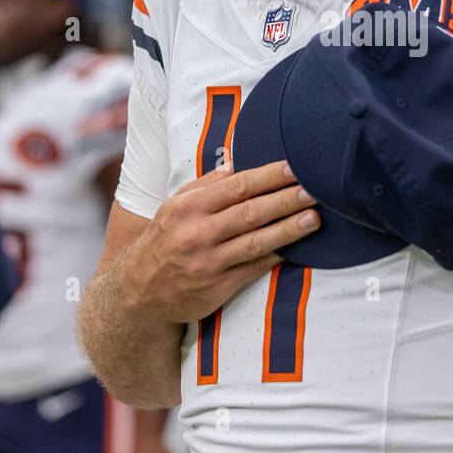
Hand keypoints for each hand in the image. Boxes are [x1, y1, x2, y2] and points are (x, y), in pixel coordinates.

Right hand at [121, 160, 320, 325]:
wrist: (138, 292)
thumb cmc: (164, 239)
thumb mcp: (175, 206)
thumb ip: (207, 185)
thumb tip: (238, 161)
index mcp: (187, 208)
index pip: (235, 186)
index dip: (268, 176)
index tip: (293, 166)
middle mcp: (197, 234)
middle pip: (250, 213)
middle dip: (285, 200)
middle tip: (314, 189)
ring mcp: (208, 263)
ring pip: (255, 242)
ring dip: (288, 229)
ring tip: (314, 218)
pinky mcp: (217, 288)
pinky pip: (253, 269)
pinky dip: (276, 257)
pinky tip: (297, 248)